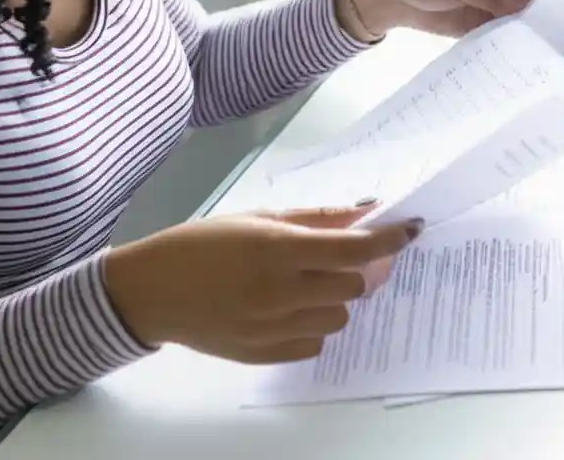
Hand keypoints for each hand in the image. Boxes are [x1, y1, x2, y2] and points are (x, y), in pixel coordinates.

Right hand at [103, 204, 421, 363]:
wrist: (152, 291)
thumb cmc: (203, 244)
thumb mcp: (258, 218)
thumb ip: (316, 219)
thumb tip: (366, 210)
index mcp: (277, 249)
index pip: (354, 248)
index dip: (390, 239)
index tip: (411, 229)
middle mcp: (279, 291)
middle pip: (354, 286)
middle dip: (358, 269)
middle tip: (345, 256)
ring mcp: (272, 327)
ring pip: (339, 317)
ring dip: (335, 298)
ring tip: (308, 283)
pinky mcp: (264, 353)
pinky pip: (315, 342)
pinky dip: (314, 323)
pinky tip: (291, 307)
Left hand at [339, 0, 536, 38]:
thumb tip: (529, 0)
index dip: (542, 2)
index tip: (551, 24)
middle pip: (526, 5)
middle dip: (533, 22)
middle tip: (545, 45)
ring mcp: (489, 7)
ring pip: (514, 23)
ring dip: (518, 37)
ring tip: (530, 56)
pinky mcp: (477, 26)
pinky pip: (496, 36)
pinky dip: (501, 46)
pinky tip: (510, 60)